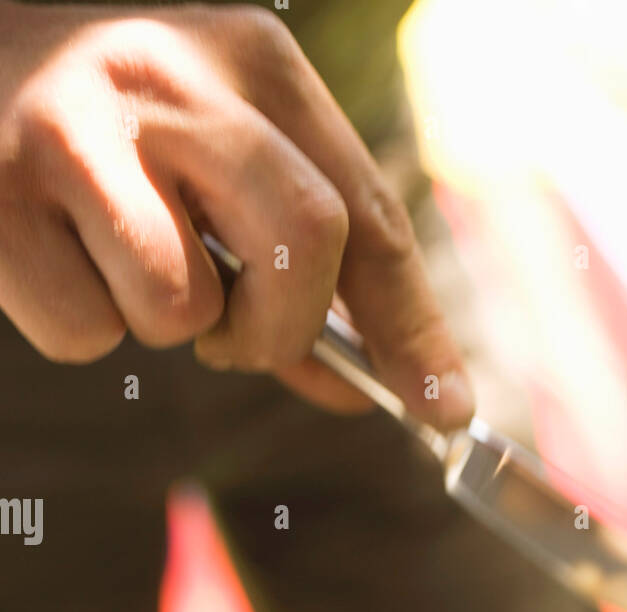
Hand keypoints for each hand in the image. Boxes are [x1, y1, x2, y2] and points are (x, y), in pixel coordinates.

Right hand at [0, 1, 473, 425]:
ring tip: (117, 255)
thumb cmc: (113, 121)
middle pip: (307, 240)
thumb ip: (290, 261)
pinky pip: (86, 332)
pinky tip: (54, 252)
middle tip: (237, 339)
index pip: (367, 212)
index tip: (445, 407)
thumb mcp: (218, 151)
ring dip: (165, 323)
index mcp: (253, 62)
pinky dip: (79, 324)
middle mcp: (174, 80)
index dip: (415, 327)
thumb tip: (362, 385)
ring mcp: (81, 133)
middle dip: (284, 329)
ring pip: (182, 307)